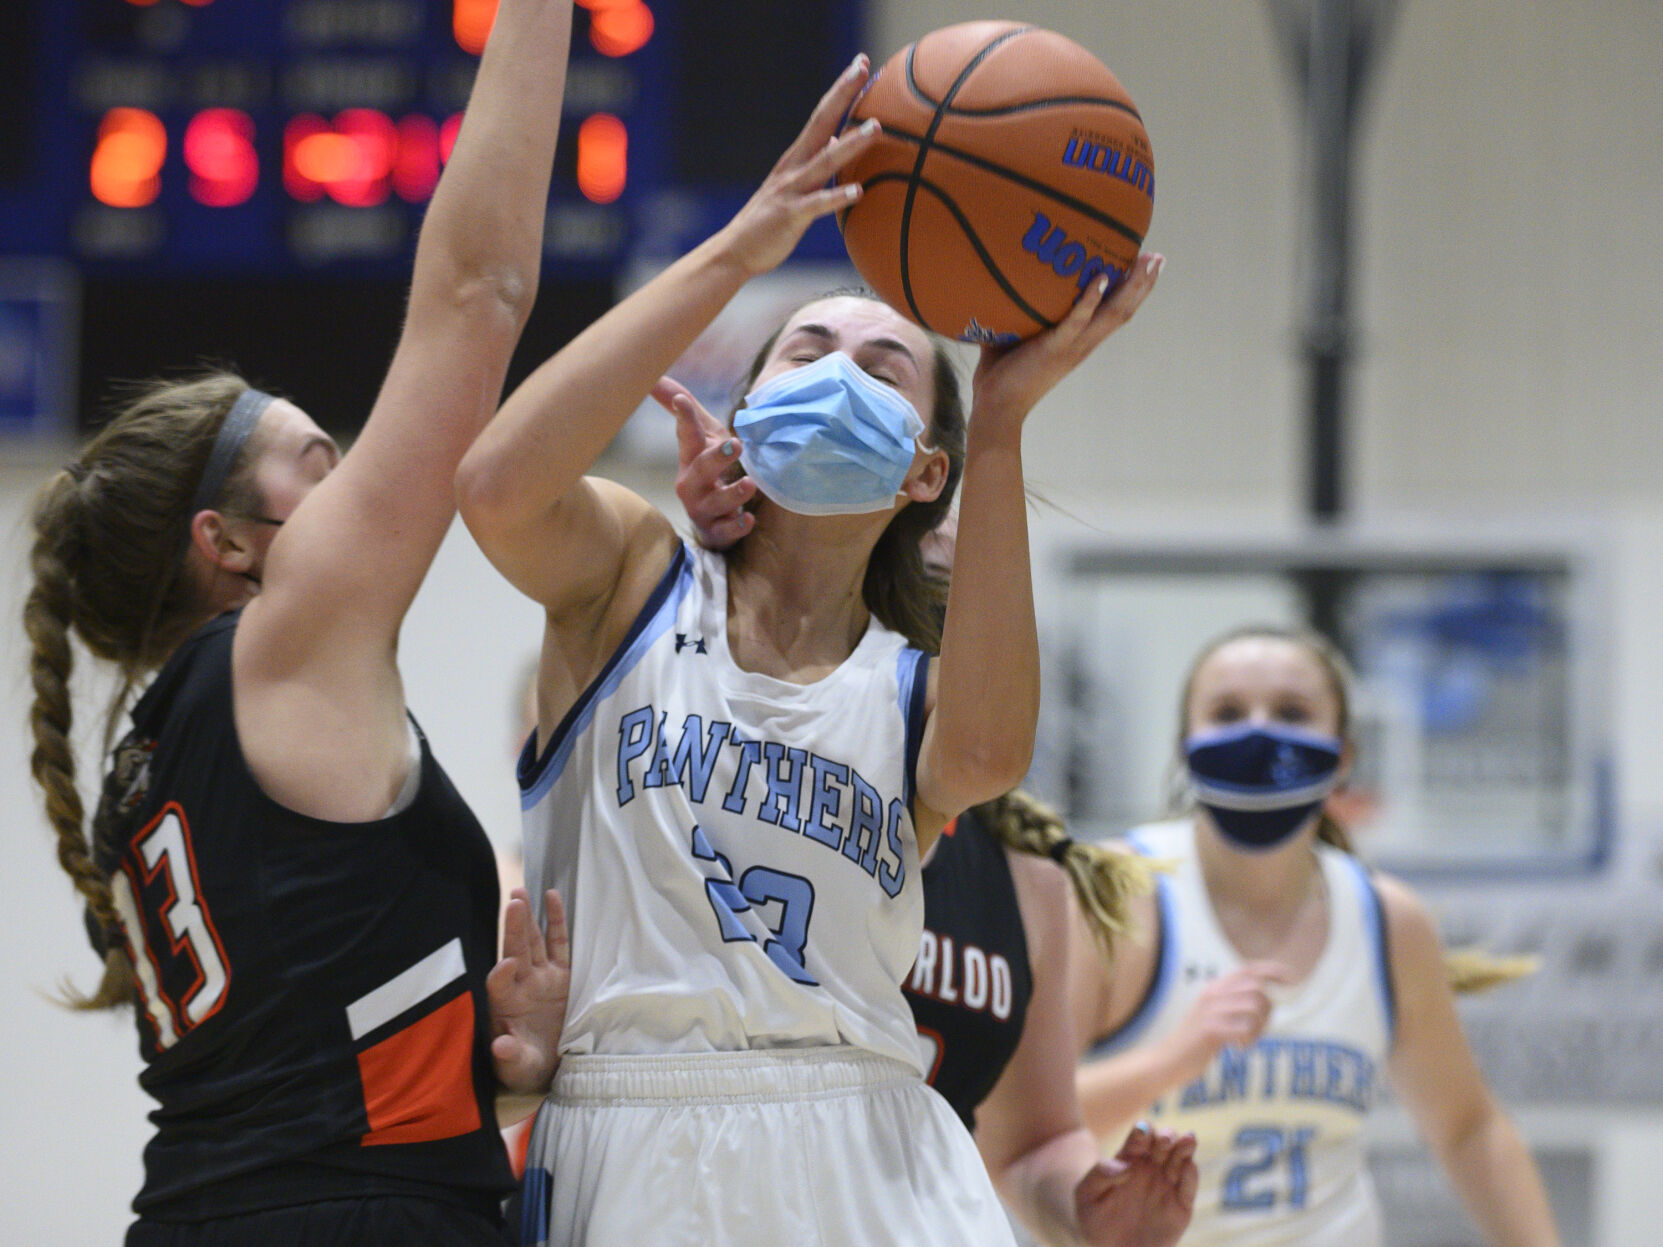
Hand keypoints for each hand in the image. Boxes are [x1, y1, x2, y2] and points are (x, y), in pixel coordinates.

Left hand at [487, 887, 570, 1095]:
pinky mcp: (562, 975)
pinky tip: (552, 897)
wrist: (549, 1066)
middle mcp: (521, 985)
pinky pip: (558, 943)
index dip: (501, 973)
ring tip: (521, 892)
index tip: (506, 966)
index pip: (499, 984)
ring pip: (533, 941)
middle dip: (513, 928)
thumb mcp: (517, 1067)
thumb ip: (509, 1057)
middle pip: (515, 951)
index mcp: (506, 1005)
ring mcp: (541, 977)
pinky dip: (556, 921)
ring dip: (527, 918)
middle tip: (513, 902)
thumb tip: (499, 1047)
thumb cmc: (526, 1066)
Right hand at [655, 377, 755, 548]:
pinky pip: (726, 530)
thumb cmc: (708, 470)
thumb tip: (653, 378)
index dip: (684, 417)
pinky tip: (749, 519)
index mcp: (690, 457)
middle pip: (701, 470)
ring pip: (715, 503)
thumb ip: (684, 409)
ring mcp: (704, 508)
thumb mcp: (702, 437)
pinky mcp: (718, 529)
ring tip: (750, 483)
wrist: (713, 519)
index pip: (687, 434)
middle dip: (716, 457)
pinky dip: (737, 526)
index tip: (683, 400)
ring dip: (733, 493)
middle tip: (735, 443)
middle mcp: (692, 483)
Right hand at [716, 54, 884, 277]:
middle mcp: (793, 167)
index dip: (841, 91)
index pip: (822, 116)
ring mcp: (791, 190)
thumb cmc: (770, 222)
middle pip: (821, 123)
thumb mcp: (794, 187)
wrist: (735, 251)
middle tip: (862, 69)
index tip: (861, 65)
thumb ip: (816, 165)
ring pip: (824, 162)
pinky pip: (817, 205)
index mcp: (796, 159)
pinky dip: (836, 197)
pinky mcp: (790, 216)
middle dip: (843, 96)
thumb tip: (836, 142)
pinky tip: (858, 191)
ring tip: (875, 128)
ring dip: (850, 144)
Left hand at [970, 252, 1163, 431]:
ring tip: (1145, 261)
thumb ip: (1016, 314)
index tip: (1144, 266)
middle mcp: (1083, 345)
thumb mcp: (1015, 336)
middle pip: (1123, 311)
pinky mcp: (1055, 349)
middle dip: (1142, 284)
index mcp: (1079, 343)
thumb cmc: (1001, 375)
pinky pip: (1077, 321)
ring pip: (1112, 314)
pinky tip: (1101, 278)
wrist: (997, 409)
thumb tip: (1000, 284)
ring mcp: (1072, 347)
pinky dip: (1090, 300)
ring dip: (1131, 287)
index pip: (1113, 315)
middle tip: (1158, 257)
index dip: (1132, 292)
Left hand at [1075, 1124, 1197, 1246]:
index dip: (1143, 1132)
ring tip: (1188, 1140)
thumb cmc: (1094, 1216)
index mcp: (1129, 1158)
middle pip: (1164, 1142)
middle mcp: (1152, 1167)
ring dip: (1185, 1147)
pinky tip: (1189, 1166)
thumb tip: (1126, 1165)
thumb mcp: (1087, 1194)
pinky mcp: (1180, 1206)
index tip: (1141, 1133)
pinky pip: (1188, 1188)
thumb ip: (1101, 1174)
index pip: (1140, 1137)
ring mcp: (1167, 1185)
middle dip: (1166, 1136)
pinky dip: (1191, 1176)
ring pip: (1181, 1160)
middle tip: (1164, 1141)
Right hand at [1170, 960, 1287, 1082]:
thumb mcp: (1214, 1016)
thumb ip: (1234, 1004)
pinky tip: (1238, 1047)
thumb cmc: (1196, 1042)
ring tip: (1246, 1040)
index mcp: (1214, 988)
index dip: (1272, 970)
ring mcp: (1210, 1011)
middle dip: (1267, 1012)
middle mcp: (1212, 994)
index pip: (1248, 969)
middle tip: (1257, 1031)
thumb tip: (1265, 998)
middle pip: (1257, 991)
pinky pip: (1245, 1028)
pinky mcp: (1210, 1029)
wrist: (1167, 1061)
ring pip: (1254, 1008)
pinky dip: (1248, 1040)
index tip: (1291, 977)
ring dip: (1259, 1029)